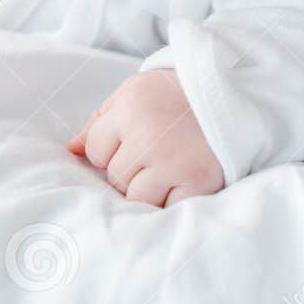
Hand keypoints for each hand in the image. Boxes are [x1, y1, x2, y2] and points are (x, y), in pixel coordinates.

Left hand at [66, 69, 224, 207]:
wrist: (233, 93)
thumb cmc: (176, 95)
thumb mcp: (133, 94)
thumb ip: (99, 122)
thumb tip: (71, 152)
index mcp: (130, 109)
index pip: (96, 151)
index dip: (110, 151)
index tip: (132, 143)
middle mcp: (149, 136)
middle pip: (115, 177)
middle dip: (130, 171)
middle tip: (155, 155)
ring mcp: (174, 161)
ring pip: (137, 197)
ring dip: (148, 190)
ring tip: (168, 170)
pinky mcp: (199, 182)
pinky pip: (168, 210)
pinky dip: (171, 203)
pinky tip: (181, 185)